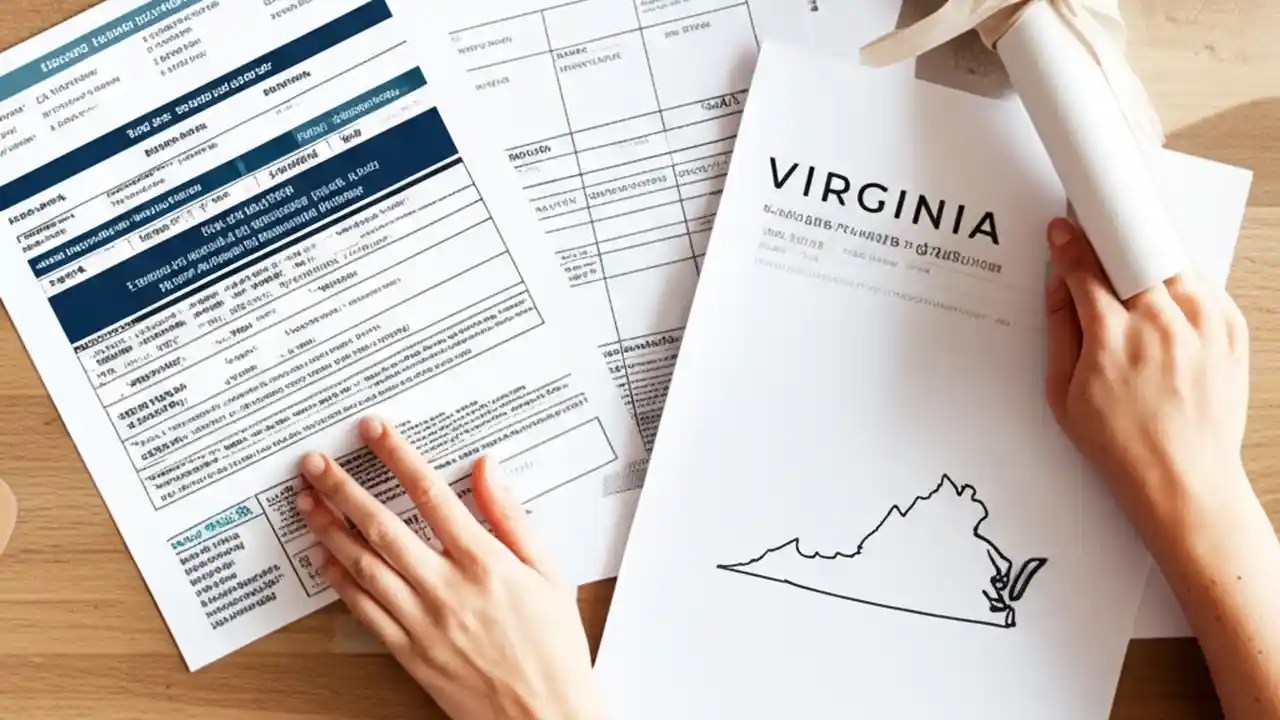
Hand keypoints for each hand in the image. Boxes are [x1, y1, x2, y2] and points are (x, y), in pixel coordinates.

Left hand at [296, 417, 603, 719]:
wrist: (544, 716)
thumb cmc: (554, 649)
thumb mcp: (549, 573)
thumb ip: (512, 517)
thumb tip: (487, 469)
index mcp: (484, 562)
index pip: (430, 494)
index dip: (397, 456)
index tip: (374, 431)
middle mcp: (446, 588)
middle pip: (382, 526)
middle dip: (342, 488)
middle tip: (314, 463)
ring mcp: (422, 622)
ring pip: (363, 566)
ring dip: (329, 529)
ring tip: (305, 502)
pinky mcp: (409, 652)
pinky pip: (364, 611)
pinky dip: (339, 582)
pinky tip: (323, 560)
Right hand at [1041, 218, 1251, 538]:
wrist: (1183, 478)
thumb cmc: (1121, 443)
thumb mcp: (1062, 392)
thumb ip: (1058, 329)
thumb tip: (1058, 284)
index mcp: (1113, 337)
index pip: (1085, 268)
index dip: (1070, 243)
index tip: (1063, 230)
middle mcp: (1162, 322)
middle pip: (1130, 253)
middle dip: (1108, 244)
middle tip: (1097, 245)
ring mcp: (1204, 324)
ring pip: (1169, 262)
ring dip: (1146, 264)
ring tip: (1133, 291)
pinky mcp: (1231, 329)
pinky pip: (1202, 285)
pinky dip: (1179, 286)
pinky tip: (1164, 310)